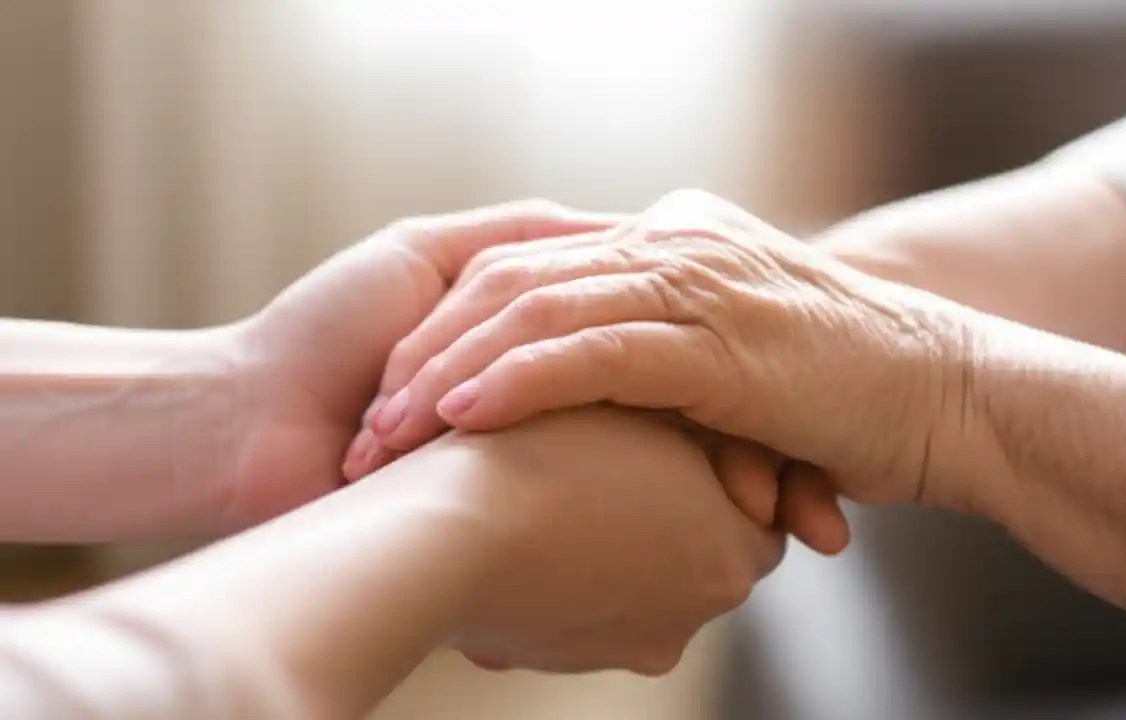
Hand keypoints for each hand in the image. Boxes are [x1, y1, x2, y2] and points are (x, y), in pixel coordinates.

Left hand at [215, 201, 618, 527]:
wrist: (247, 426)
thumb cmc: (322, 328)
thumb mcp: (421, 251)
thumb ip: (510, 235)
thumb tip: (613, 229)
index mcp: (501, 324)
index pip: (589, 301)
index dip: (621, 291)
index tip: (657, 283)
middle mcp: (511, 382)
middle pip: (586, 358)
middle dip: (588, 346)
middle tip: (642, 340)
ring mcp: (500, 440)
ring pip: (567, 416)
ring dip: (549, 397)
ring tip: (600, 388)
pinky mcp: (482, 496)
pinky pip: (533, 475)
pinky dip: (530, 451)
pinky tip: (564, 444)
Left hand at [362, 189, 999, 518]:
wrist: (948, 396)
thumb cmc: (843, 393)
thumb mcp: (738, 357)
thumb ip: (667, 352)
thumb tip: (602, 401)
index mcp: (665, 243)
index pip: (526, 269)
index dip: (449, 330)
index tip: (396, 393)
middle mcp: (668, 246)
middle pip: (508, 282)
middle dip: (426, 353)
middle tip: (368, 420)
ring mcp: (692, 285)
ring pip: (534, 310)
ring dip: (450, 373)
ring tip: (389, 430)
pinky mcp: (715, 339)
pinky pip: (591, 351)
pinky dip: (518, 381)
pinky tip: (464, 416)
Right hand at [411, 406, 785, 674]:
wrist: (440, 536)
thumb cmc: (551, 456)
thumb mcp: (645, 413)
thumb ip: (697, 430)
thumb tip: (713, 439)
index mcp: (733, 559)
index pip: (757, 505)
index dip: (716, 455)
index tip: (670, 423)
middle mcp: (692, 619)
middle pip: (696, 545)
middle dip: (664, 500)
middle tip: (610, 447)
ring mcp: (623, 645)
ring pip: (631, 574)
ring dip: (605, 533)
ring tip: (554, 478)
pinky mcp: (556, 657)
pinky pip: (574, 600)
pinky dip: (557, 564)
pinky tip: (519, 517)